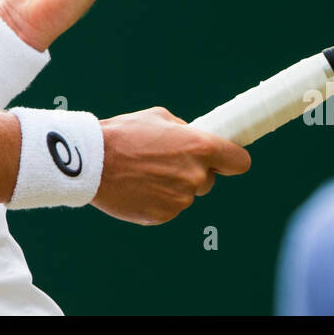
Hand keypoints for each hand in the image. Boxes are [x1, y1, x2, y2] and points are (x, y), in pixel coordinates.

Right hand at [91, 107, 250, 224]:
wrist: (92, 162)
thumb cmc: (124, 134)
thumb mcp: (159, 118)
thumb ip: (184, 131)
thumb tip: (193, 138)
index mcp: (200, 147)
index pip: (240, 162)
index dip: (232, 161)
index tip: (226, 161)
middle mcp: (196, 176)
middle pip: (208, 180)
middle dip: (193, 172)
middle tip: (166, 161)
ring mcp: (181, 200)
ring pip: (186, 194)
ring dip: (172, 186)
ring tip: (143, 172)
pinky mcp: (164, 216)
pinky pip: (168, 207)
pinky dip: (157, 199)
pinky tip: (137, 186)